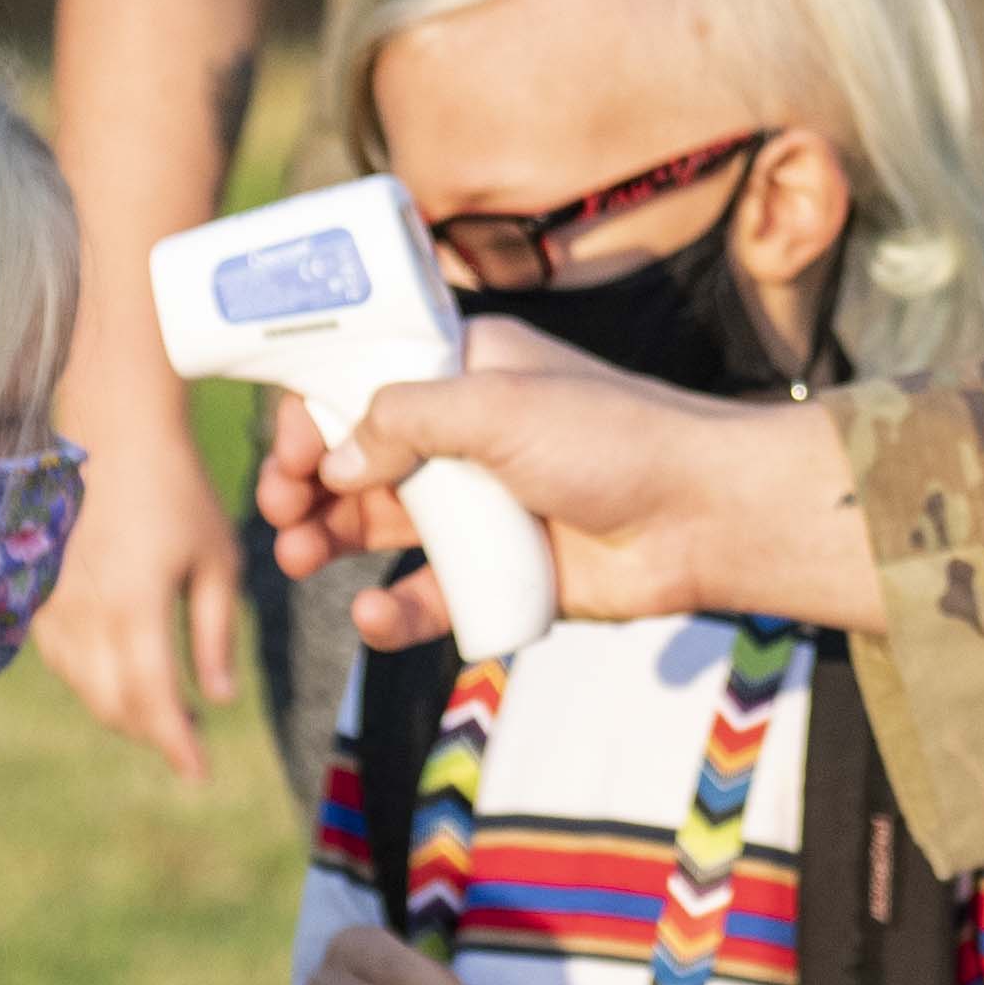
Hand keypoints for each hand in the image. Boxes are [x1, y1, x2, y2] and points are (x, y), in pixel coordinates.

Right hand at [31, 404, 247, 779]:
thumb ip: (214, 633)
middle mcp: (86, 612)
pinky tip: (119, 675)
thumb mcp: (216, 559)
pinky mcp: (37, 593)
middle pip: (113, 706)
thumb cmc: (177, 491)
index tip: (199, 773)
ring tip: (162, 711)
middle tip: (188, 739)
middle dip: (152, 733)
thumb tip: (215, 698)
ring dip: (122, 710)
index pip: (153, 701)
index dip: (176, 745)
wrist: (112, 434)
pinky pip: (60, 660)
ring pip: (83, 688)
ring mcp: (54, 603)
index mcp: (135, 605)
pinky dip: (91, 681)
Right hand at [262, 342, 880, 643]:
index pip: (363, 382)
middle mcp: (465, 436)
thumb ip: (405, 421)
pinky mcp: (499, 571)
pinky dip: (392, 607)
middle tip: (279, 510)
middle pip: (358, 459)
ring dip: (329, 538)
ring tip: (297, 556)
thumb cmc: (615, 436)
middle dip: (307, 483)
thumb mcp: (497, 403)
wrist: (704, 516)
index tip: (289, 450)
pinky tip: (370, 612)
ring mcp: (480, 506)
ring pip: (381, 525)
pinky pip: (428, 594)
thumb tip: (336, 460)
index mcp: (464, 371)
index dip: (316, 414)